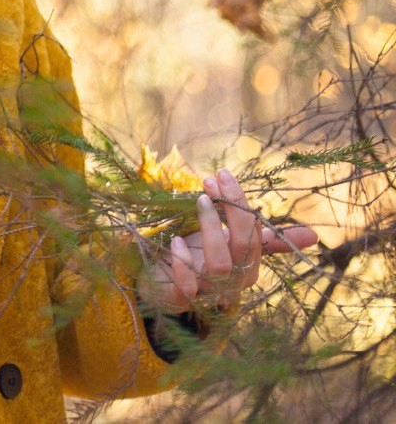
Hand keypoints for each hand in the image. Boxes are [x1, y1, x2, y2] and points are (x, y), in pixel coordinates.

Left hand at [140, 168, 318, 313]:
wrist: (161, 284)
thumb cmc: (198, 258)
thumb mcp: (230, 243)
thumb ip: (266, 239)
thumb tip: (314, 235)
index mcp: (248, 267)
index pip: (254, 234)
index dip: (240, 203)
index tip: (223, 175)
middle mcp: (233, 282)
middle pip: (243, 247)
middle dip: (231, 212)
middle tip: (210, 182)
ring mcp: (207, 292)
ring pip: (219, 265)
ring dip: (210, 230)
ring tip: (199, 201)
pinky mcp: (180, 300)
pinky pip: (187, 288)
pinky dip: (183, 264)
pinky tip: (177, 241)